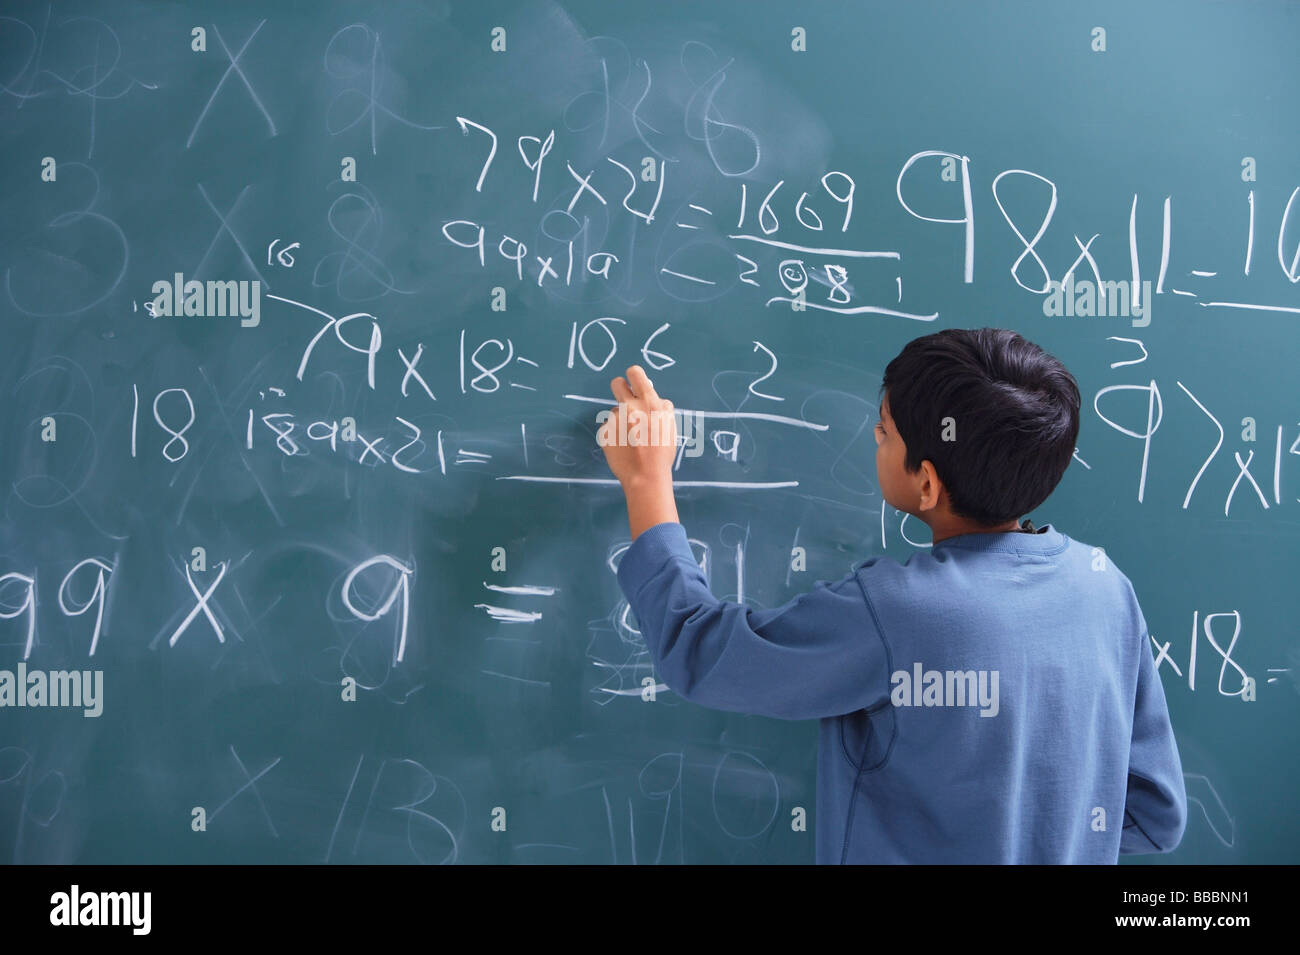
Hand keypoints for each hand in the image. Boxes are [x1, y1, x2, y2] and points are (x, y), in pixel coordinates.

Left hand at [598, 364, 677, 486]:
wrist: (646, 476)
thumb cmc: (662, 452)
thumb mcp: (669, 425)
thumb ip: (660, 407)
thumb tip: (653, 394)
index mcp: (648, 402)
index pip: (635, 373)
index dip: (634, 375)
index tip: (634, 381)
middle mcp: (629, 406)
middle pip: (616, 383)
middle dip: (621, 387)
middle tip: (626, 400)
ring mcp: (614, 419)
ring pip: (616, 412)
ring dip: (622, 421)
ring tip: (632, 440)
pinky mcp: (604, 432)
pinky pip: (609, 428)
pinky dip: (615, 436)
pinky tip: (623, 448)